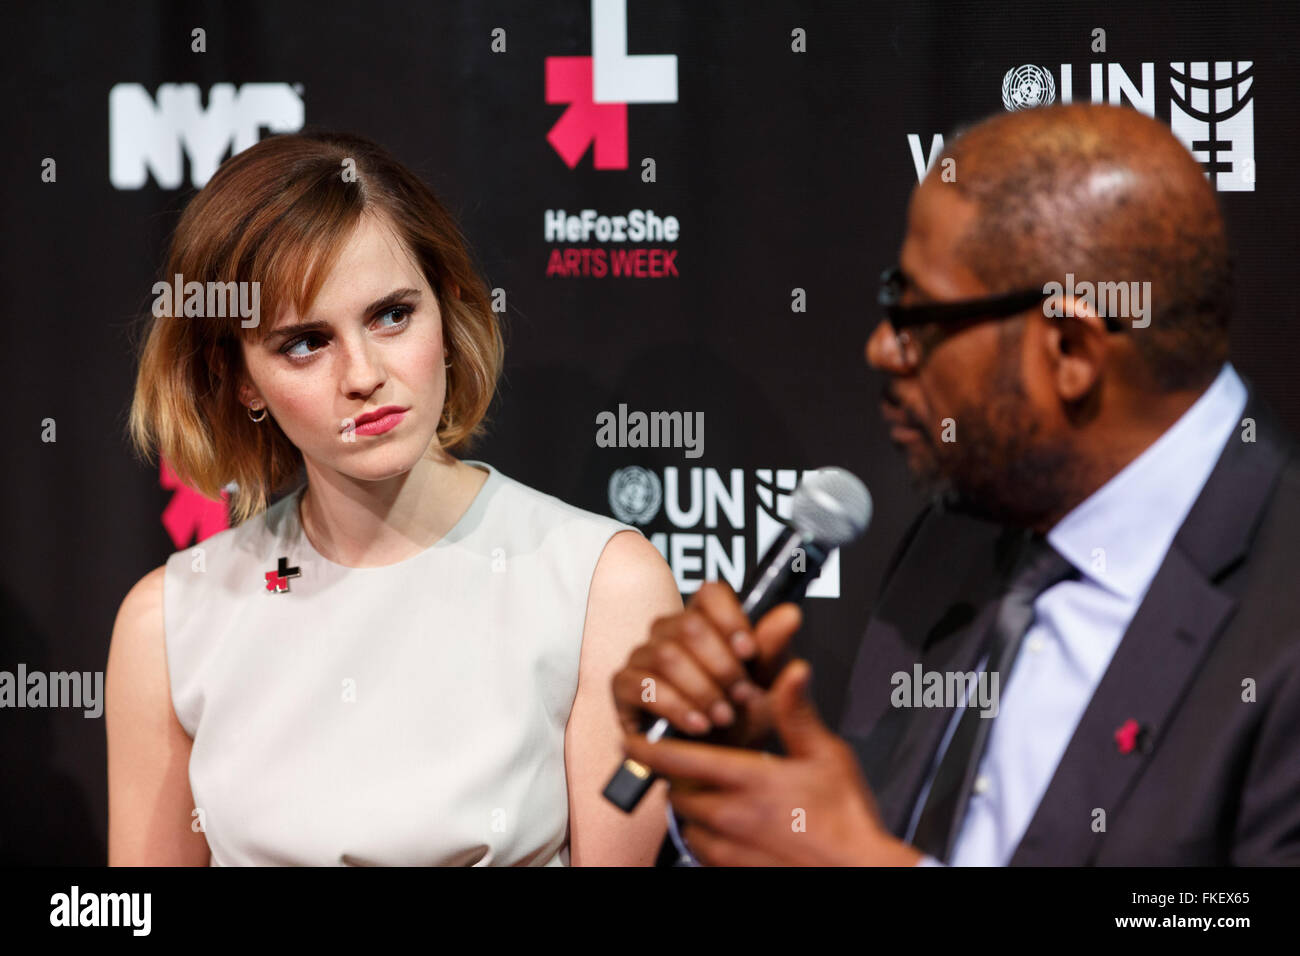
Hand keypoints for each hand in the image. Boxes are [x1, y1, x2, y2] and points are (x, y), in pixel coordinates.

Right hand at [612, 581, 801, 747]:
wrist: (717, 764)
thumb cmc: (741, 717)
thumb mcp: (767, 687)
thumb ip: (773, 650)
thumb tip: (790, 613)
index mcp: (706, 620)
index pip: (710, 594)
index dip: (730, 619)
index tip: (749, 653)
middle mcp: (669, 631)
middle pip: (689, 626)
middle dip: (721, 665)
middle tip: (742, 696)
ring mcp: (643, 656)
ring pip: (666, 656)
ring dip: (701, 690)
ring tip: (723, 717)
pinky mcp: (623, 686)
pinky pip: (643, 685)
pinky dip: (675, 707)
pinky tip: (697, 725)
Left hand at [623, 658, 924, 865]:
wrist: (860, 872)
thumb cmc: (848, 818)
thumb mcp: (828, 755)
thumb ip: (798, 713)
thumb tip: (791, 671)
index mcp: (750, 780)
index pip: (680, 760)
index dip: (648, 749)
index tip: (633, 740)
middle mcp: (732, 816)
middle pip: (676, 793)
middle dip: (676, 778)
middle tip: (685, 767)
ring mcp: (732, 849)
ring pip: (686, 826)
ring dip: (690, 810)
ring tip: (707, 798)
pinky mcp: (736, 871)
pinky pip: (702, 854)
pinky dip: (704, 839)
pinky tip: (724, 830)